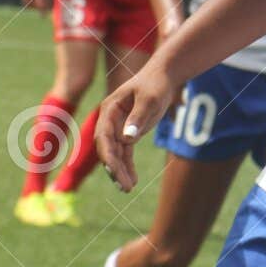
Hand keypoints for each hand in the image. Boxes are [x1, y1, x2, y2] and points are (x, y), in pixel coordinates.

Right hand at [96, 63, 179, 191]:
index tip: (114, 171)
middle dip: (114, 168)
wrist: (163, 77)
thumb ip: (138, 117)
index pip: (103, 136)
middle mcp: (110, 120)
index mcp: (110, 109)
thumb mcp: (149, 99)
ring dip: (120, 171)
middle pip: (107, 148)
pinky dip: (128, 166)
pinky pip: (125, 153)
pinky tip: (132, 181)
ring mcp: (118, 127)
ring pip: (116, 153)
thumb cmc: (155, 85)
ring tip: (128, 189)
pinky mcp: (128, 133)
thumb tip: (126, 139)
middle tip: (125, 187)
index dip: (107, 155)